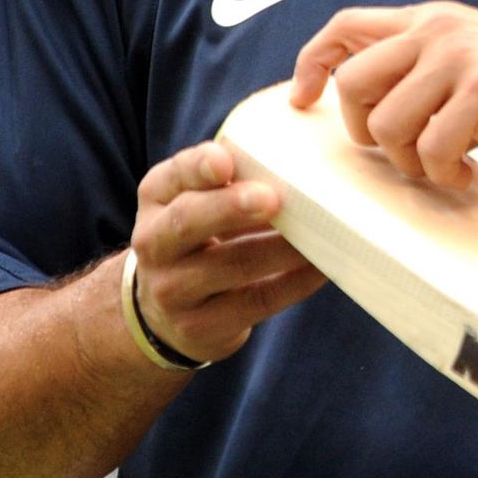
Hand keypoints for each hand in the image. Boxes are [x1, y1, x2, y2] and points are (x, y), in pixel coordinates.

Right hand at [129, 142, 326, 366]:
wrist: (164, 310)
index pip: (173, 177)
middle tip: (272, 198)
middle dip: (230, 208)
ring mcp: (173, 290)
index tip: (225, 162)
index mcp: (156, 197)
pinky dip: (295, 282)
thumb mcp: (192, 197)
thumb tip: (292, 150)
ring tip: (320, 230)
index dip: (197, 168)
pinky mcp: (202, 326)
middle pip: (188, 222)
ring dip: (280, 248)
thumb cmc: (198, 233)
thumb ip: (225, 172)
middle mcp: (154, 242)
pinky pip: (257, 301)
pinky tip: (323, 266)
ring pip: (231, 266)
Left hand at [291, 2, 477, 188]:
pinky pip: (433, 147)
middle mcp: (441, 29)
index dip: (312, 62)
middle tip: (400, 152)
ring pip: (385, 121)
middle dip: (362, 130)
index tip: (301, 100)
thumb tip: (369, 109)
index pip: (346, 25)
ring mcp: (462, 58)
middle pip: (354, 81)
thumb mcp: (474, 65)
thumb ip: (425, 73)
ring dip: (409, 158)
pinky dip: (444, 172)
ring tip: (444, 163)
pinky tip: (469, 171)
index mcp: (434, 19)